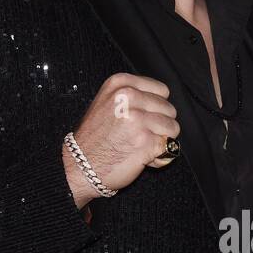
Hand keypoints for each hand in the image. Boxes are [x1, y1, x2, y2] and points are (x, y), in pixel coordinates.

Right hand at [62, 73, 179, 207]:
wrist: (79, 167)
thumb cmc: (95, 138)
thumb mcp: (108, 102)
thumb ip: (134, 96)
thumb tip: (164, 102)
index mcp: (121, 84)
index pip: (162, 90)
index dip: (156, 108)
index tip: (142, 118)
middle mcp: (128, 97)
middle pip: (169, 109)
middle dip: (159, 125)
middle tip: (138, 136)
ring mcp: (137, 119)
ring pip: (173, 128)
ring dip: (161, 140)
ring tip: (139, 146)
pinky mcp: (145, 142)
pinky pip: (169, 147)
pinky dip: (159, 156)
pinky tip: (141, 158)